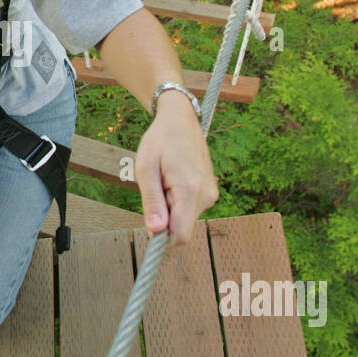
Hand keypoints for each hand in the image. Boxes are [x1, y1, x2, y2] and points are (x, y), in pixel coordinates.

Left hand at [134, 93, 218, 244]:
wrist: (180, 120)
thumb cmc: (159, 141)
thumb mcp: (146, 169)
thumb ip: (151, 202)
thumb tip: (156, 232)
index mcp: (190, 190)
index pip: (180, 236)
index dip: (162, 235)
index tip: (150, 219)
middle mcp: (206, 195)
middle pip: (181, 227)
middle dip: (164, 215)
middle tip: (157, 187)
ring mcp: (211, 194)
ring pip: (185, 218)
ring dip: (170, 207)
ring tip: (165, 180)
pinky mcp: (211, 192)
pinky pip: (190, 208)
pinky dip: (178, 200)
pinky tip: (174, 178)